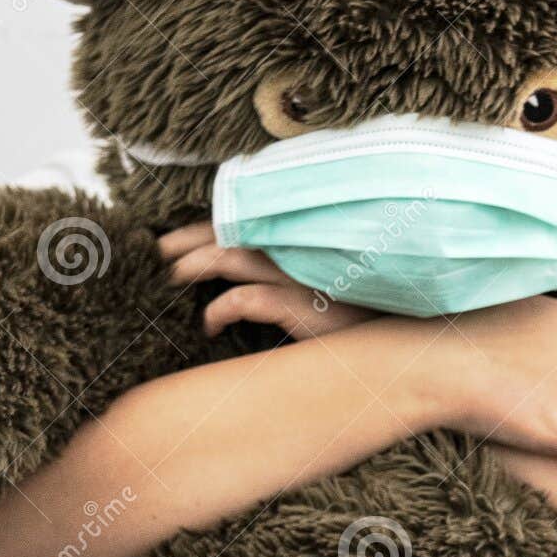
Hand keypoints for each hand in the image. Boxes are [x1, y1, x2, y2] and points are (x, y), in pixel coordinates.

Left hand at [160, 223, 374, 340]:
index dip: (202, 226)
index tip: (171, 239)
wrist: (406, 338)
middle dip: (181, 242)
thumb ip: (296, 263)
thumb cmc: (368, 308)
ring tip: (165, 281)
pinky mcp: (301, 305)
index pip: (241, 218)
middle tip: (151, 255)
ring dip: (188, 267)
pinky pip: (241, 301)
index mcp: (302, 233)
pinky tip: (209, 326)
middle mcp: (298, 245)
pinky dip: (216, 311)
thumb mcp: (330, 276)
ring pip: (225, 256)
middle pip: (223, 229)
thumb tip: (246, 268)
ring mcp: (298, 273)